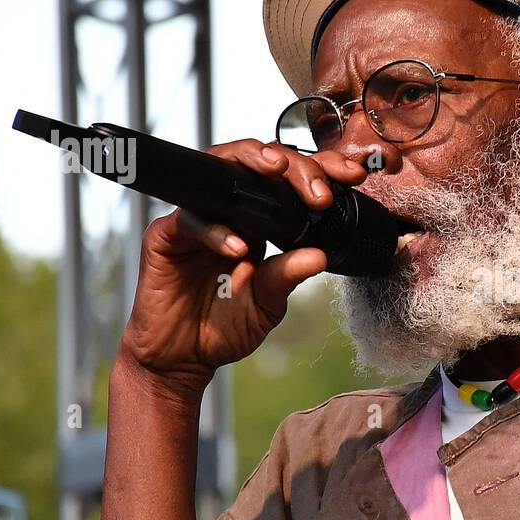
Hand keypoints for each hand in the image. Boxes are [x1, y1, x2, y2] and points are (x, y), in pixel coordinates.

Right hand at [117, 139, 368, 394]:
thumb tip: (320, 255)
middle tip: (318, 188)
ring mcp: (197, 219)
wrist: (182, 358)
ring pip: (220, 168)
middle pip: (258, 162)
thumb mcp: (268, 305)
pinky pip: (190, 219)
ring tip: (278, 173)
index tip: (353, 175)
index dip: (322, 170)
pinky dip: (216, 230)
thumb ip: (288, 277)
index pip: (291, 182)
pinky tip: (238, 248)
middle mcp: (229, 212)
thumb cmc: (223, 327)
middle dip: (293, 164)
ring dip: (251, 165)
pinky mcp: (165, 236)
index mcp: (259, 222)